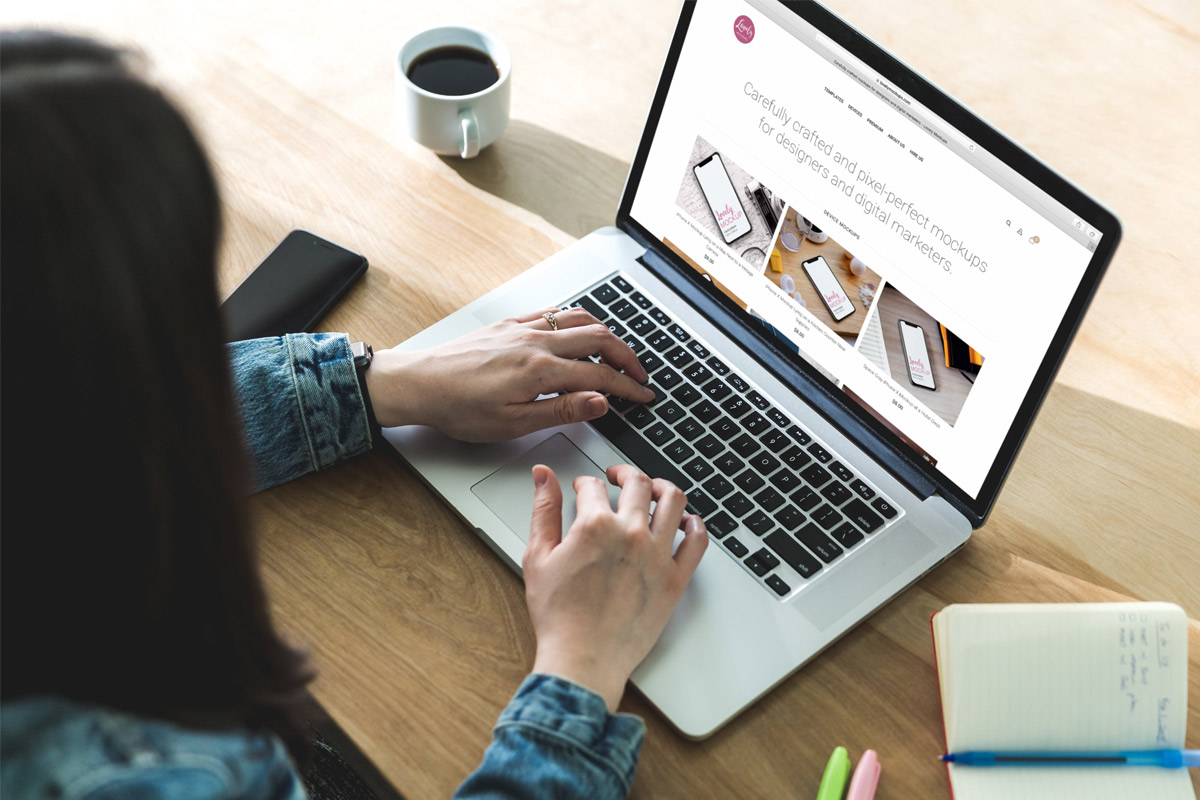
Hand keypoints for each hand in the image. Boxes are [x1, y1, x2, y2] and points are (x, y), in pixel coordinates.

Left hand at [364, 308, 652, 440]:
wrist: (419, 384)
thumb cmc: (459, 409)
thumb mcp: (514, 424)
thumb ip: (563, 410)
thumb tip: (601, 402)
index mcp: (540, 370)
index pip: (600, 375)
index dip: (628, 387)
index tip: (644, 396)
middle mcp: (535, 341)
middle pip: (599, 338)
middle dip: (627, 357)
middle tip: (640, 376)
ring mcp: (522, 328)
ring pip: (579, 319)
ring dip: (606, 334)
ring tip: (616, 354)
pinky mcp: (508, 323)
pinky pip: (553, 312)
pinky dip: (577, 320)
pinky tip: (578, 331)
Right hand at [522, 464, 707, 711]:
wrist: (582, 659)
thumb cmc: (558, 616)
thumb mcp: (538, 557)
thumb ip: (543, 511)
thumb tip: (543, 476)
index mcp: (595, 526)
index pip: (594, 487)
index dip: (585, 483)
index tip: (584, 488)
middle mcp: (630, 534)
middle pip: (637, 483)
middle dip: (625, 473)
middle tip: (619, 477)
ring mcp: (657, 556)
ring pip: (673, 501)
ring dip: (662, 487)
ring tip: (654, 489)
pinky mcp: (675, 579)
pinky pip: (697, 541)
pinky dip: (695, 524)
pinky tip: (686, 521)